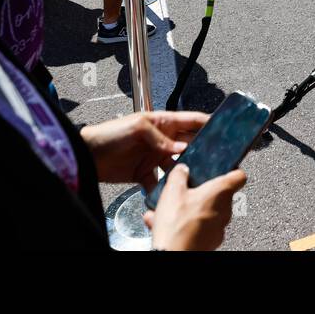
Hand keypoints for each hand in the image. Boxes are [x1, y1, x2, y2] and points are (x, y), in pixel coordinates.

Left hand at [81, 111, 208, 189]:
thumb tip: (181, 149)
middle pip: (191, 144)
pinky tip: (171, 192)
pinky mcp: (146, 174)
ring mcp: (155, 157)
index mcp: (164, 123)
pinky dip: (166, 189)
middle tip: (218, 158)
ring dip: (188, 171)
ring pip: (179, 165)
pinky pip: (161, 183)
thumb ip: (160, 137)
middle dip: (204, 150)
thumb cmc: (109, 134)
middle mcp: (163, 140)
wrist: (88, 156)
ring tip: (198, 177)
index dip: (210, 123)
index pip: (192, 121)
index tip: (226, 129)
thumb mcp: (137, 127)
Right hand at [145, 163, 245, 250]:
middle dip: (205, 192)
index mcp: (221, 192)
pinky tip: (170, 224)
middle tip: (189, 190)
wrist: (174, 253)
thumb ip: (179, 175)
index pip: (239, 176)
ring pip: (210, 212)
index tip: (223, 169)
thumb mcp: (172, 190)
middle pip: (221, 194)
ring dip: (194, 209)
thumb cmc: (178, 224)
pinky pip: (202, 227)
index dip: (231, 170)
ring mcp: (219, 228)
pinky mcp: (211, 241)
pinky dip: (189, 224)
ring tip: (174, 209)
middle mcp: (225, 210)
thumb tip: (182, 170)